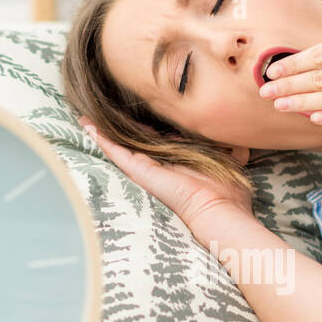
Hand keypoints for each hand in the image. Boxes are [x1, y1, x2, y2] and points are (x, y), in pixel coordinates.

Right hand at [77, 118, 252, 233]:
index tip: (136, 111)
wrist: (220, 210)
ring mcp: (148, 169)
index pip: (159, 139)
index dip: (147, 126)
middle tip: (99, 111)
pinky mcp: (141, 172)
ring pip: (121, 146)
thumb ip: (231, 145)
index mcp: (179, 159)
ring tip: (83, 117)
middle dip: (118, 127)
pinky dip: (101, 139)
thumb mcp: (231, 157)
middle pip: (134, 141)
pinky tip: (86, 124)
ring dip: (102, 132)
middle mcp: (161, 164)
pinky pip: (117, 153)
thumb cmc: (228, 191)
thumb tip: (237, 134)